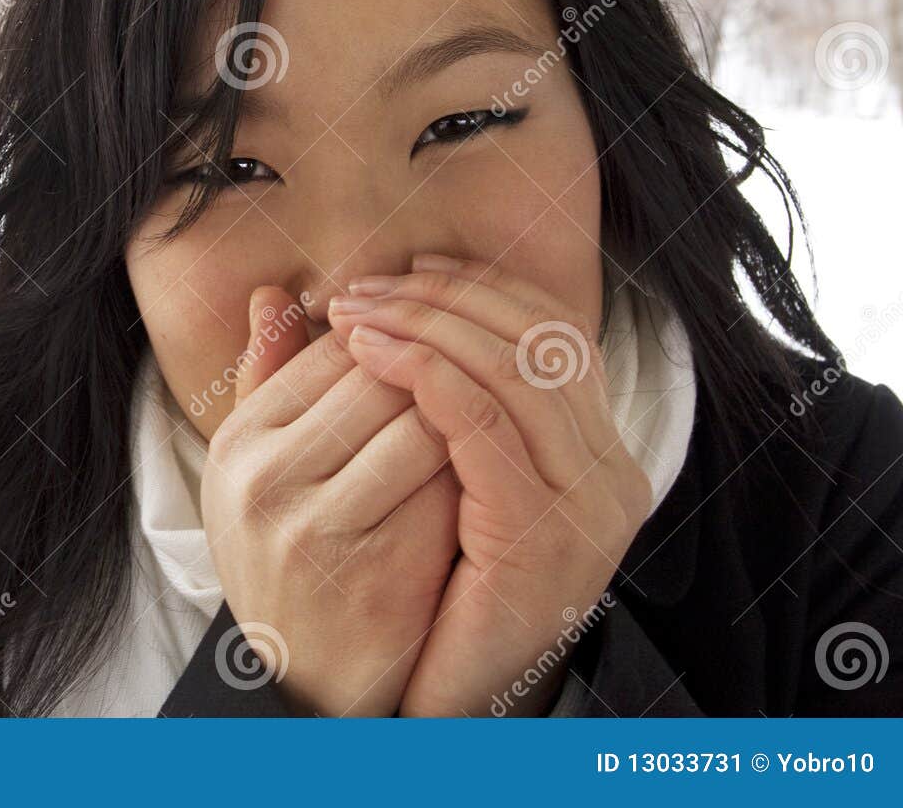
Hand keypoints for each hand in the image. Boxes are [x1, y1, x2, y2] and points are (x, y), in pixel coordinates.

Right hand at [201, 285, 461, 716]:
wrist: (310, 684)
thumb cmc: (290, 558)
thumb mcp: (260, 469)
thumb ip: (269, 378)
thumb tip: (274, 292)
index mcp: (239, 445)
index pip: (334, 348)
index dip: (401, 337)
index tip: (437, 347)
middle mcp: (265, 483)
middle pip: (381, 377)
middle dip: (441, 364)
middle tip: (486, 364)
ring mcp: (317, 530)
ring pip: (424, 424)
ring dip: (471, 410)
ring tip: (498, 407)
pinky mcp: (378, 574)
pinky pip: (449, 490)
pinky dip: (480, 469)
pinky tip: (499, 465)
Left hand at [326, 255, 651, 716]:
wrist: (448, 697)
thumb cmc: (437, 584)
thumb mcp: (439, 479)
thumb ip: (426, 397)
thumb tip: (362, 307)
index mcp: (595, 454)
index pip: (554, 335)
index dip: (484, 289)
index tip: (413, 266)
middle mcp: (609, 475)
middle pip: (537, 342)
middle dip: (445, 299)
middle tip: (367, 286)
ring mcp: (585, 509)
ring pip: (513, 373)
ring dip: (426, 327)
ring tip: (354, 313)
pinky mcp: (543, 538)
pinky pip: (486, 431)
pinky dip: (429, 379)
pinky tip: (374, 357)